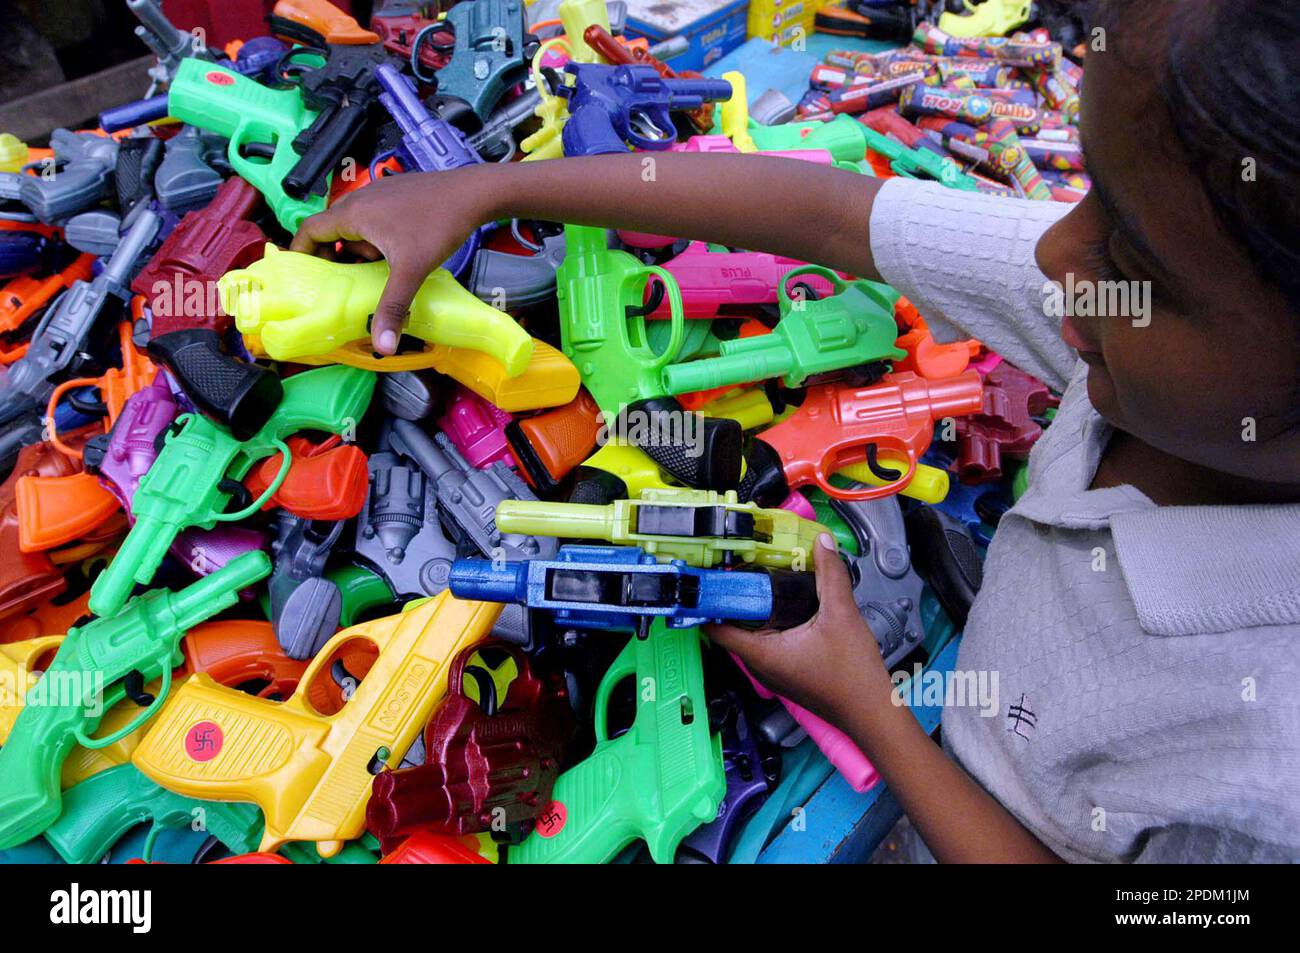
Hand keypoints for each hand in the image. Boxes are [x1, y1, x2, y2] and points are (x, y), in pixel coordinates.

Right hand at [290, 169, 489, 354]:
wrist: (471, 193)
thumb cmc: (438, 224)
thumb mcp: (411, 270)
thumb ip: (393, 307)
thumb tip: (383, 345)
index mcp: (352, 213)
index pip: (309, 230)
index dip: (301, 253)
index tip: (303, 276)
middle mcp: (359, 199)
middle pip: (331, 231)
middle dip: (337, 258)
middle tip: (348, 282)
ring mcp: (378, 194)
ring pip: (355, 226)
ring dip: (360, 250)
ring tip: (380, 268)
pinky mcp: (395, 195)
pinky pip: (373, 219)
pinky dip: (376, 238)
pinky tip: (397, 253)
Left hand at [707, 534, 890, 723]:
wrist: (871, 712)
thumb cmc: (853, 677)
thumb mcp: (842, 614)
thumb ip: (831, 574)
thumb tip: (822, 544)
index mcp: (762, 654)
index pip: (716, 628)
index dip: (712, 600)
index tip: (716, 576)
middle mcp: (760, 666)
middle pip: (733, 627)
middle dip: (738, 598)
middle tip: (746, 570)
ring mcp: (772, 672)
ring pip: (751, 635)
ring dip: (756, 611)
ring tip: (766, 584)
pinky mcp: (785, 673)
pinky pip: (767, 644)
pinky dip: (771, 625)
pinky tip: (788, 609)